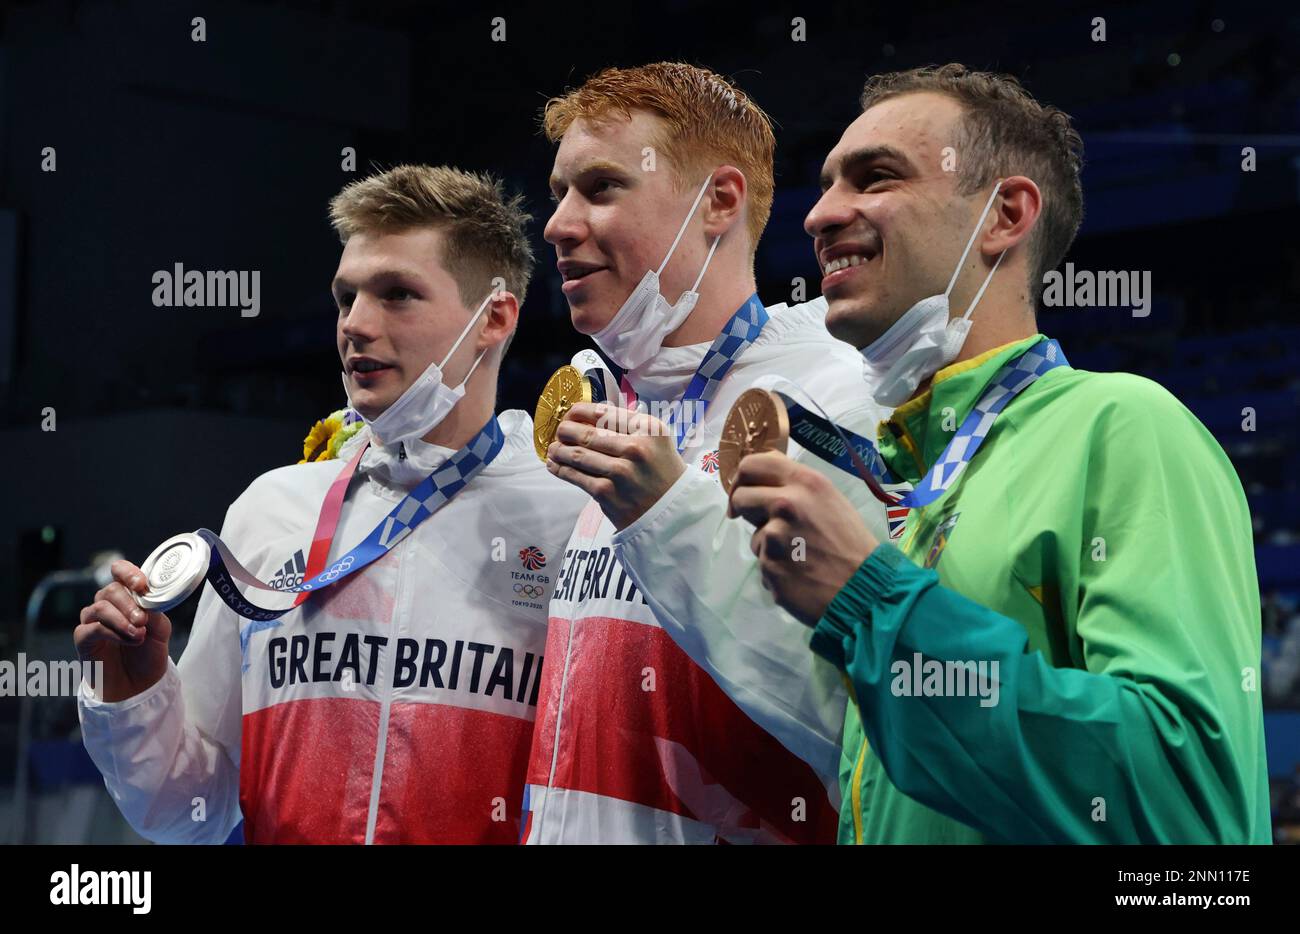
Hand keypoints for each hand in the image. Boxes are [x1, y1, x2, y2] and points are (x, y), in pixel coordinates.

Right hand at [74, 559, 172, 701]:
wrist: (139, 686)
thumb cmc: (148, 654)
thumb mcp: (161, 630)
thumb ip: (155, 612)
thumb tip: (145, 599)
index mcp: (127, 597)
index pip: (119, 572)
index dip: (128, 572)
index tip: (141, 584)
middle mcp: (107, 605)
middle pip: (110, 589)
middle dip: (129, 603)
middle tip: (143, 620)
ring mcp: (93, 622)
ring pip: (99, 607)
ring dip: (122, 619)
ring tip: (139, 635)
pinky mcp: (83, 640)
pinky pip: (91, 628)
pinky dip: (111, 632)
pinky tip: (128, 640)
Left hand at [546, 401, 687, 530]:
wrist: (672, 512)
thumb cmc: (662, 474)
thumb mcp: (656, 441)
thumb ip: (629, 426)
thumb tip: (590, 415)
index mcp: (649, 430)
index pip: (605, 413)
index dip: (581, 411)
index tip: (571, 413)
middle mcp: (636, 448)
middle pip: (587, 433)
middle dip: (566, 430)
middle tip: (560, 431)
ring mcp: (620, 472)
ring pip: (577, 454)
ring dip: (559, 450)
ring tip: (554, 448)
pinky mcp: (607, 493)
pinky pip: (576, 476)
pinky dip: (560, 469)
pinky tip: (555, 464)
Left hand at [727, 450, 879, 625]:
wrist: (863, 588)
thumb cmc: (851, 543)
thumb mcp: (830, 499)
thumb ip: (797, 486)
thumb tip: (763, 480)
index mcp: (804, 482)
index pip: (753, 464)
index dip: (741, 478)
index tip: (742, 492)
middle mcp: (785, 503)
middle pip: (741, 497)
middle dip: (745, 510)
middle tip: (762, 523)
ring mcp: (774, 535)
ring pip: (755, 536)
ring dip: (769, 546)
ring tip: (800, 556)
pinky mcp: (768, 565)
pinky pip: (764, 563)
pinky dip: (777, 569)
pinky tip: (799, 575)